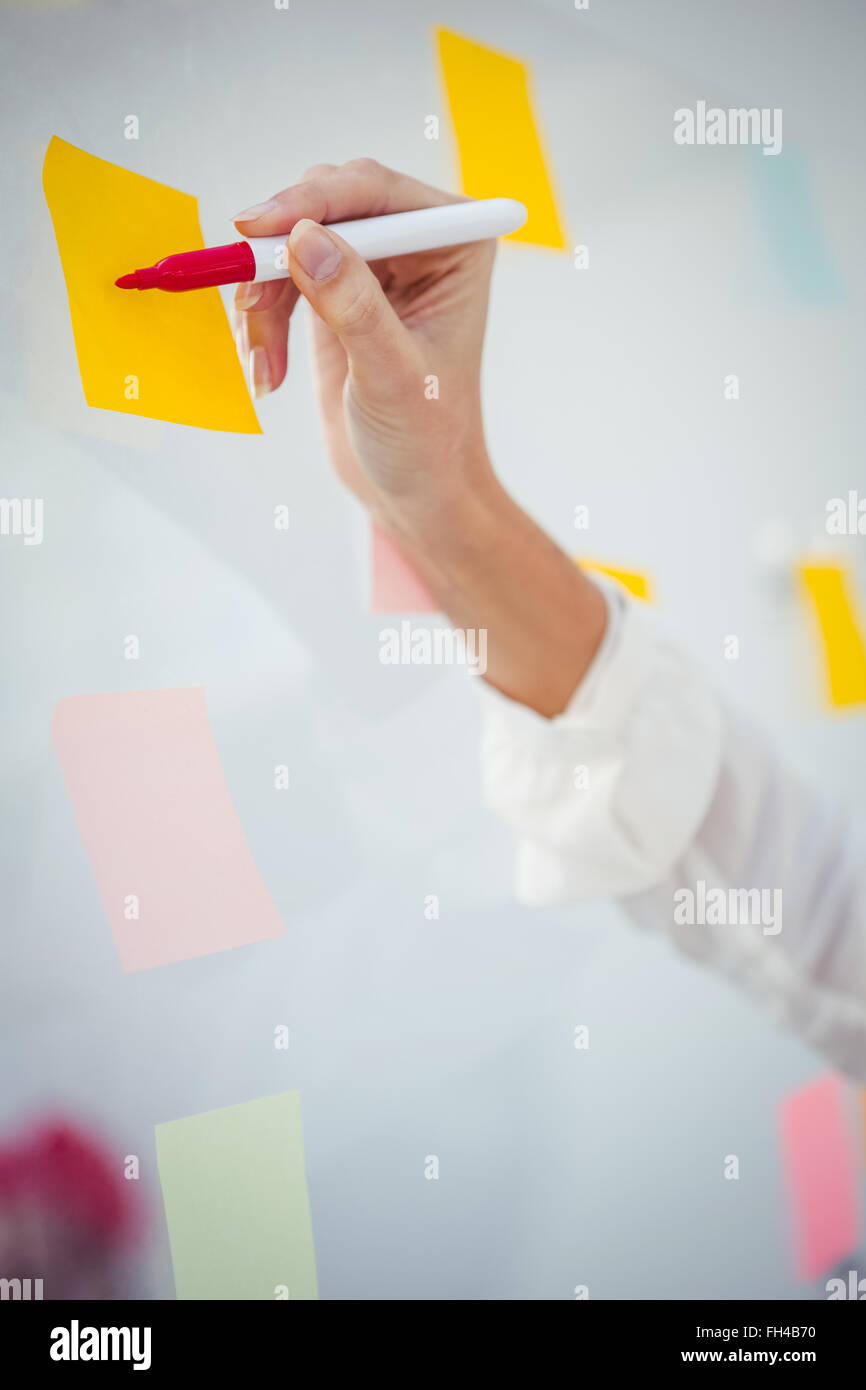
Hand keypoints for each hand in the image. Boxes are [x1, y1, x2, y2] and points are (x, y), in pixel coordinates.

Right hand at [233, 158, 496, 527]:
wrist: (415, 491)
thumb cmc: (427, 441)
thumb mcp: (393, 376)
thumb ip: (354, 307)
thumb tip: (305, 240)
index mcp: (456, 244)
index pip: (376, 191)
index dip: (312, 201)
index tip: (256, 229)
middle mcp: (417, 243)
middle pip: (327, 204)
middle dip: (279, 253)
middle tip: (247, 300)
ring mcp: (373, 267)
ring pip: (293, 242)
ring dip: (263, 298)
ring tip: (261, 362)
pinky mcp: (334, 295)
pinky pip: (280, 279)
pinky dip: (262, 320)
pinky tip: (265, 370)